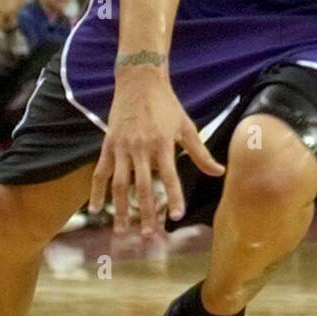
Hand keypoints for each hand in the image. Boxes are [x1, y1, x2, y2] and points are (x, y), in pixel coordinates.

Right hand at [88, 72, 225, 234]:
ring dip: (121, 209)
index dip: (174, 196)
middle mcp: (141, 148)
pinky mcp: (108, 145)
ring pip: (120, 184)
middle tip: (149, 235)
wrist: (139, 81)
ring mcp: (122, 147)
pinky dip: (97, 192)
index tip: (177, 216)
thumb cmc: (167, 105)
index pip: (170, 176)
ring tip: (123, 231)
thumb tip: (220, 172)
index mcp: (162, 144)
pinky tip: (96, 210)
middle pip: (143, 187)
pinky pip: (100, 173)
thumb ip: (201, 153)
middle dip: (146, 212)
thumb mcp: (187, 126)